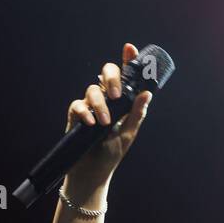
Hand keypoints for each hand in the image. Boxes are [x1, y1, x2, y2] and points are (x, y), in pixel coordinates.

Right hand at [63, 41, 152, 189]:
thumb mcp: (129, 135)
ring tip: (105, 123)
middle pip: (105, 74)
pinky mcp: (76, 116)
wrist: (92, 173)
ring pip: (92, 90)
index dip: (127, 60)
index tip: (129, 48)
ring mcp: (89, 106)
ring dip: (100, 104)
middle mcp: (105, 100)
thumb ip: (137, 114)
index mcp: (120, 102)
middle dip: (112, 78)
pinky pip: (78, 105)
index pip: (125, 77)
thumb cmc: (111, 154)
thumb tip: (147, 93)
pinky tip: (91, 124)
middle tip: (117, 95)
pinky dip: (85, 112)